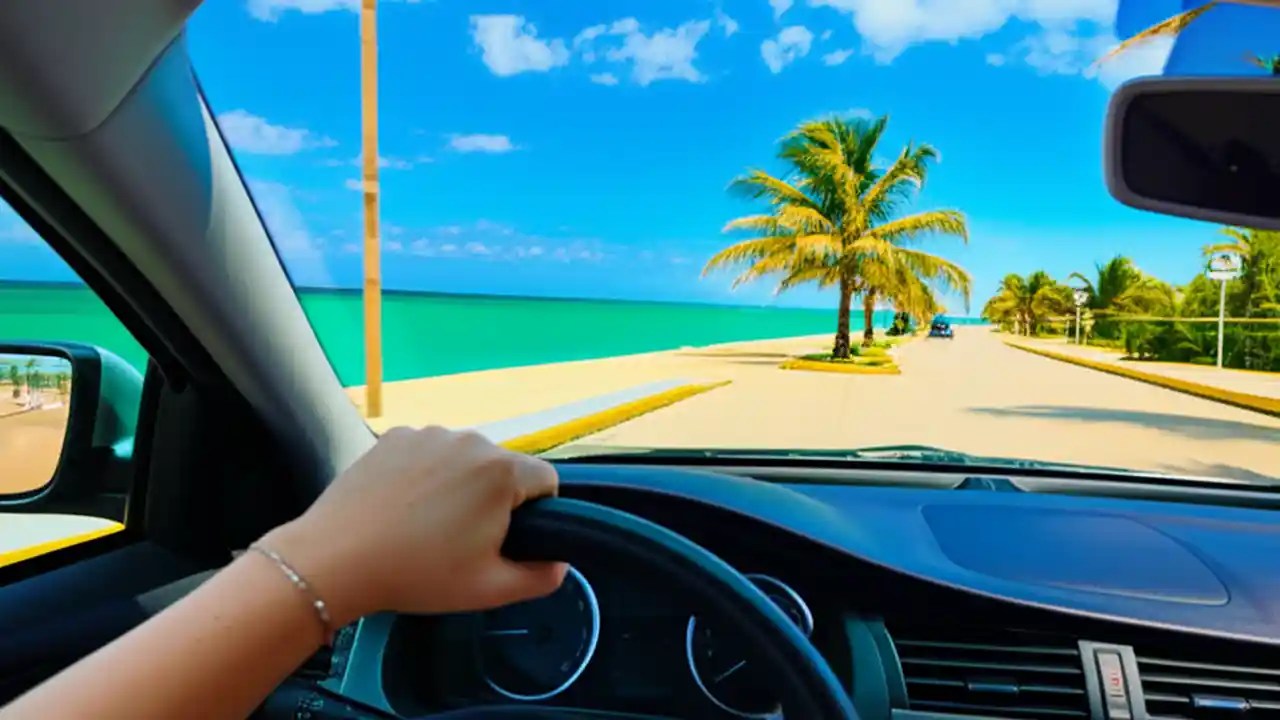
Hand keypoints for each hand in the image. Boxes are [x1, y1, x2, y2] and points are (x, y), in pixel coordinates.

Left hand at [260, 426, 566, 625]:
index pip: (546, 480)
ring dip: (460, 484)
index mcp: (501, 471)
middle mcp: (470, 439)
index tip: (508, 539)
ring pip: (464, 459)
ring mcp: (428, 433)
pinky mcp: (394, 436)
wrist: (334, 559)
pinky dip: (425, 473)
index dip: (538, 513)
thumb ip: (541, 577)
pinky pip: (428, 452)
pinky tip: (402, 506)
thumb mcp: (490, 589)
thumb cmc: (419, 574)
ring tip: (428, 525)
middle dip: (496, 498)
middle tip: (464, 540)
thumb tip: (560, 562)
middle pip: (503, 468)